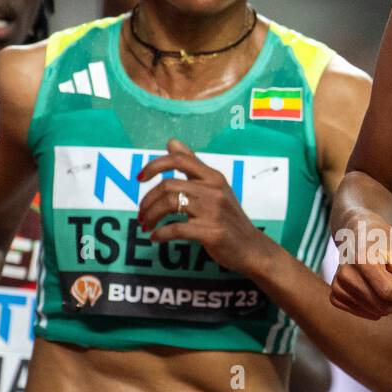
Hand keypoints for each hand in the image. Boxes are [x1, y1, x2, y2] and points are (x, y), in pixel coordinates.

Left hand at [135, 138, 272, 274]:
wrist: (252, 248)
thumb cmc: (230, 219)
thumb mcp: (216, 188)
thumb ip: (193, 166)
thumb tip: (171, 142)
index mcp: (213, 177)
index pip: (179, 159)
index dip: (154, 165)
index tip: (140, 178)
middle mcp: (213, 190)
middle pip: (168, 185)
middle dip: (148, 200)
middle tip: (142, 213)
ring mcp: (213, 211)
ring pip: (170, 204)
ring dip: (151, 215)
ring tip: (146, 225)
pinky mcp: (211, 232)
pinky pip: (176, 229)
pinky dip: (160, 234)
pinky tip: (156, 237)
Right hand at [329, 212, 391, 319]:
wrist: (357, 231)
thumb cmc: (384, 240)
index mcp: (363, 259)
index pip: (389, 291)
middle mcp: (346, 273)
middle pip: (383, 305)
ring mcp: (338, 284)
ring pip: (374, 312)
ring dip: (385, 302)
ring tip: (381, 280)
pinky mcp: (335, 294)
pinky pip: (362, 314)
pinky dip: (372, 307)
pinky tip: (372, 290)